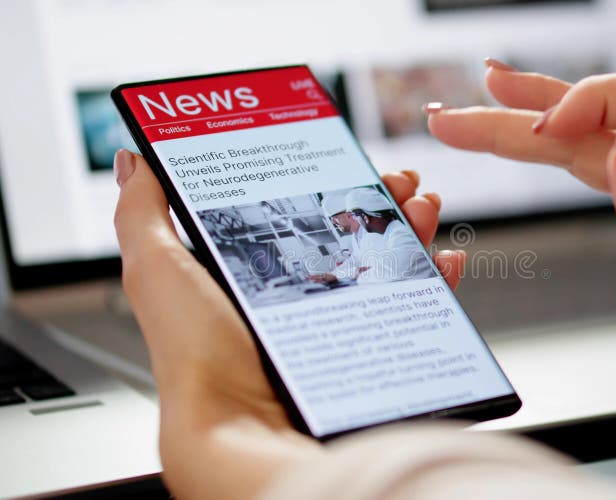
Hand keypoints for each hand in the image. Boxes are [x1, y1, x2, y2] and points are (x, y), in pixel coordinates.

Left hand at [112, 150, 465, 498]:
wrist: (242, 428)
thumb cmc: (196, 354)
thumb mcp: (157, 268)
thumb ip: (143, 210)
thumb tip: (134, 158)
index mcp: (255, 276)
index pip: (300, 217)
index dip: (328, 184)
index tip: (351, 157)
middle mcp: (300, 301)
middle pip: (351, 237)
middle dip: (380, 199)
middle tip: (397, 178)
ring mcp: (340, 328)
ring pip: (388, 266)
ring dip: (412, 228)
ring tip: (424, 204)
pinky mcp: (374, 355)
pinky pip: (417, 312)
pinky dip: (437, 281)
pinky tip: (443, 261)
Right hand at [425, 60, 615, 454]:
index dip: (586, 99)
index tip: (536, 131)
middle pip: (596, 117)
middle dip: (523, 109)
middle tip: (458, 116)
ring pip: (584, 140)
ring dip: (524, 126)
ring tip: (473, 118)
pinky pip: (588, 168)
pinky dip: (546, 154)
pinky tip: (526, 149)